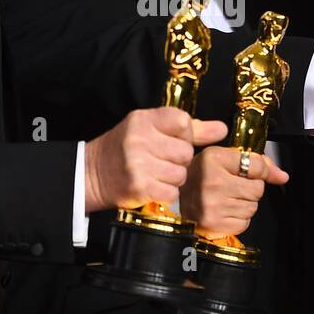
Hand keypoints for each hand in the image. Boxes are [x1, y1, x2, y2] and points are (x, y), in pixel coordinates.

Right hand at [83, 108, 226, 212]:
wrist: (91, 173)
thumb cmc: (125, 148)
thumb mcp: (150, 129)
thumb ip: (189, 128)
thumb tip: (223, 130)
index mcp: (143, 119)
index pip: (183, 122)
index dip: (184, 135)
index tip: (172, 140)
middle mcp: (140, 139)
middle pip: (186, 151)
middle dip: (180, 160)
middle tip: (163, 161)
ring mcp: (138, 164)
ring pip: (181, 174)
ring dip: (174, 178)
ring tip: (158, 174)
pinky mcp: (139, 186)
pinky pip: (172, 192)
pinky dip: (166, 193)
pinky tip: (154, 186)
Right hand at [180, 146, 289, 239]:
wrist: (176, 198)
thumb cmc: (202, 176)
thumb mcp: (224, 158)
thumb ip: (257, 162)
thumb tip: (283, 176)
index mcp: (213, 159)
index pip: (257, 165)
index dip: (259, 170)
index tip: (252, 172)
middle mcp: (212, 181)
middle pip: (258, 188)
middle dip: (251, 188)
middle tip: (233, 186)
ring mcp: (213, 205)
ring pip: (253, 207)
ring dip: (244, 204)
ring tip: (226, 198)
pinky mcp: (215, 224)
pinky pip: (245, 222)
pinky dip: (239, 218)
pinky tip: (225, 211)